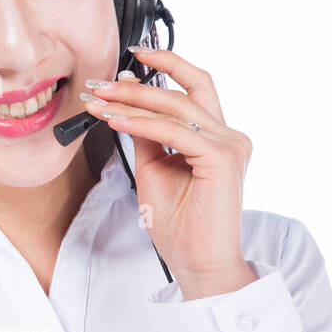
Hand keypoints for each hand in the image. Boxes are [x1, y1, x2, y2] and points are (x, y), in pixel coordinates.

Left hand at [81, 48, 254, 295]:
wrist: (199, 264)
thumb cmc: (180, 227)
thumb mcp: (155, 170)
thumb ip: (147, 136)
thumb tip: (128, 104)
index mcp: (218, 139)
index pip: (192, 91)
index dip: (162, 70)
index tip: (123, 67)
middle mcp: (230, 137)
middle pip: (185, 90)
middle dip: (139, 83)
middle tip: (101, 83)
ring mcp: (230, 145)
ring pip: (177, 107)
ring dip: (133, 100)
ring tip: (100, 100)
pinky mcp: (222, 159)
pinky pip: (174, 131)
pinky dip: (141, 124)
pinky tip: (115, 120)